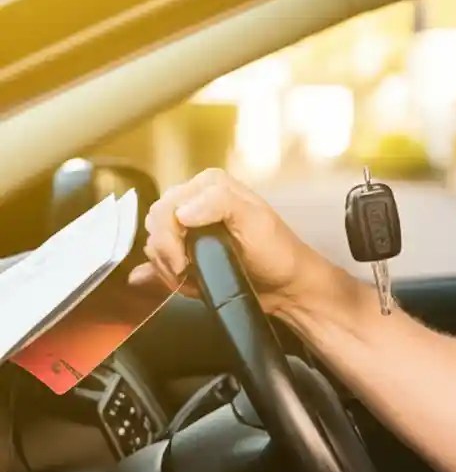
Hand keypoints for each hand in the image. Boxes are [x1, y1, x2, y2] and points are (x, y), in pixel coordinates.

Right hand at [128, 168, 341, 313]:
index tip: (184, 263)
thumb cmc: (277, 252)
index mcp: (210, 185)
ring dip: (168, 267)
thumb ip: (221, 204)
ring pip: (154, 244)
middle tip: (186, 273)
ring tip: (193, 279)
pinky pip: (159, 260)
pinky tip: (188, 282)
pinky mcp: (187, 249)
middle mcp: (195, 199)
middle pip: (155, 224)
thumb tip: (181, 212)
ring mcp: (189, 225)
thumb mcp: (255, 221)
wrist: (285, 286)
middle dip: (166, 254)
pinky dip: (167, 275)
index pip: (165, 206)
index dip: (168, 237)